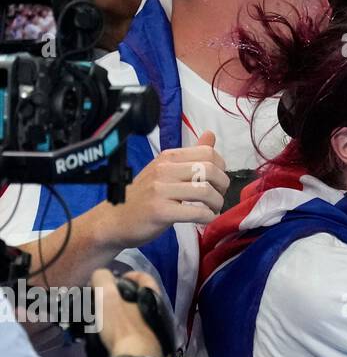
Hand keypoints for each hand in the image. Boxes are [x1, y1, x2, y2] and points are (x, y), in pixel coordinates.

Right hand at [88, 131, 228, 250]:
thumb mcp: (164, 170)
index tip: (217, 181)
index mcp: (167, 157)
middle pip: (210, 170)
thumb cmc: (142, 196)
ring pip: (205, 191)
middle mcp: (164, 170)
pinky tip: (204, 219)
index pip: (208, 153)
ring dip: (216, 203)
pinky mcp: (160, 212)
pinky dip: (207, 217)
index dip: (221, 167)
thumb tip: (210, 135)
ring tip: (212, 210)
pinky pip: (196, 212)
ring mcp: (160, 191)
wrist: (112, 221)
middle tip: (218, 197)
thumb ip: (190, 155)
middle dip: (222, 186)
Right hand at [95, 269, 165, 356]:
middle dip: (119, 297)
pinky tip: (106, 336)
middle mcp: (157, 313)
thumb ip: (103, 280)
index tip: (116, 279)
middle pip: (138, 299)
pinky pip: (132, 333)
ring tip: (100, 318)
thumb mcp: (108, 298)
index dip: (130, 275)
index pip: (145, 278)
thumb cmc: (122, 327)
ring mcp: (154, 331)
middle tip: (102, 300)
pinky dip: (120, 331)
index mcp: (152, 298)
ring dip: (118, 315)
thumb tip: (100, 274)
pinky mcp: (147, 347)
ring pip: (135, 317)